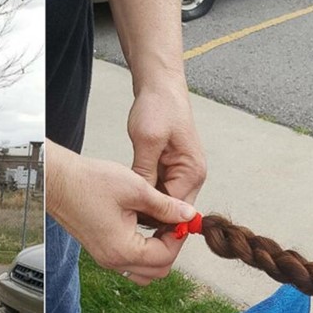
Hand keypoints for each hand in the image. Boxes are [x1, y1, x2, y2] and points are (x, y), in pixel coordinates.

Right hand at [45, 140, 198, 284]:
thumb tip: (188, 215)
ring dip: (158, 252)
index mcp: (123, 250)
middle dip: (171, 247)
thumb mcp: (136, 189)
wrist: (58, 181)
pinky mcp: (102, 251)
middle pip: (158, 271)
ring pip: (144, 271)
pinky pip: (131, 262)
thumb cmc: (89, 182)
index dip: (179, 237)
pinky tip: (144, 225)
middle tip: (174, 221)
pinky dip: (144, 250)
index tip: (184, 218)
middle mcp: (113, 260)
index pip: (165, 257)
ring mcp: (106, 258)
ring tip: (160, 224)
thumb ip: (166, 206)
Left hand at [127, 80, 206, 219]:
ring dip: (146, 204)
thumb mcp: (147, 141)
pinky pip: (159, 190)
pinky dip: (145, 193)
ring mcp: (183, 174)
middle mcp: (192, 177)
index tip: (127, 224)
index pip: (175, 211)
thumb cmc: (158, 108)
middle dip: (149, 214)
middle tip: (120, 219)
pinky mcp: (172, 170)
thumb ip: (145, 172)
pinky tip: (126, 195)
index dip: (152, 218)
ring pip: (163, 202)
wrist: (161, 88)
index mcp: (192, 173)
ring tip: (121, 209)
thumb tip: (141, 201)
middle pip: (171, 210)